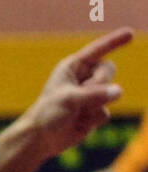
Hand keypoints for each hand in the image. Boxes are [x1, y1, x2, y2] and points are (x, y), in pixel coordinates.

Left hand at [16, 29, 132, 156]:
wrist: (41, 139)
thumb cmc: (48, 113)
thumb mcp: (69, 99)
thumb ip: (95, 94)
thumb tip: (118, 92)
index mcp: (72, 67)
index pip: (97, 50)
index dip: (114, 41)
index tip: (130, 33)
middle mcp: (83, 78)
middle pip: (108, 70)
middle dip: (98, 84)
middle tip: (81, 94)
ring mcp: (90, 94)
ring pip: (111, 93)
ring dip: (93, 106)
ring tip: (75, 112)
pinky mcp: (95, 111)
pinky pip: (106, 112)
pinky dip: (93, 119)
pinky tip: (78, 123)